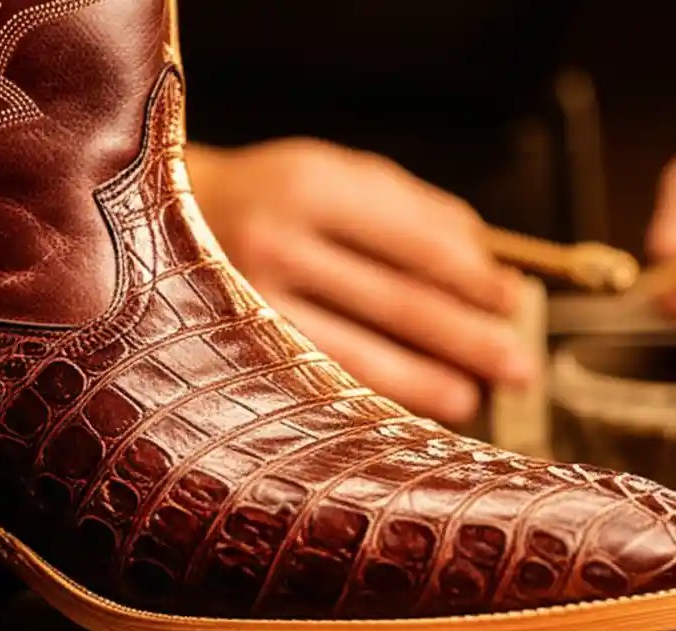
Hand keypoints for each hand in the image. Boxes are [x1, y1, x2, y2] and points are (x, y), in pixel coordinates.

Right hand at [187, 138, 533, 423]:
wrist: (156, 219)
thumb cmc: (264, 197)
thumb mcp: (328, 174)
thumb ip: (405, 205)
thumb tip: (486, 254)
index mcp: (310, 187)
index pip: (415, 243)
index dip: (475, 279)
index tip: (516, 301)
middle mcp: (275, 244)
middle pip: (396, 303)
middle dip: (467, 339)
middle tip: (519, 363)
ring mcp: (248, 303)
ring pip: (355, 356)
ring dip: (424, 382)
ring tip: (470, 396)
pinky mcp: (231, 350)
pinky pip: (315, 381)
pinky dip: (366, 397)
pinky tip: (401, 411)